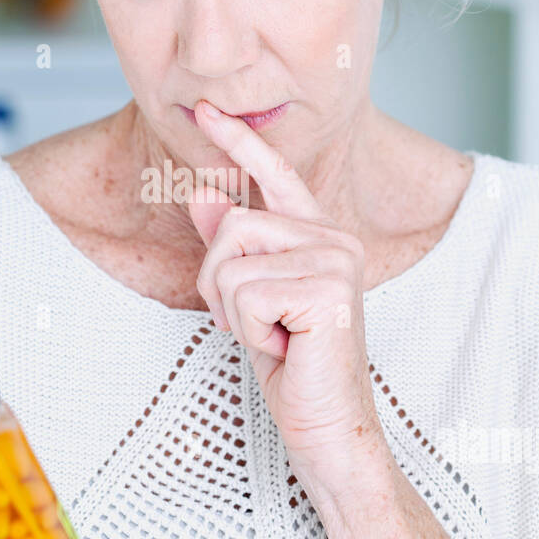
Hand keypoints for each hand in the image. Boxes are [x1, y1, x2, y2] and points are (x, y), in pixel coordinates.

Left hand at [186, 100, 382, 483]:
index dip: (240, 142)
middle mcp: (335, 238)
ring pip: (232, 261)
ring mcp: (336, 261)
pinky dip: (250, 330)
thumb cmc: (295, 367)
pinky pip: (245, 292)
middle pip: (233, 225)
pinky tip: (285, 347)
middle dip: (219, 283)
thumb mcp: (249, 300)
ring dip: (234, 312)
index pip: (276, 175)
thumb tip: (203, 193)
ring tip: (274, 337)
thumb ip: (231, 247)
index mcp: (319, 235)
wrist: (328, 427)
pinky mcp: (329, 290)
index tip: (204, 111)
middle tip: (255, 325)